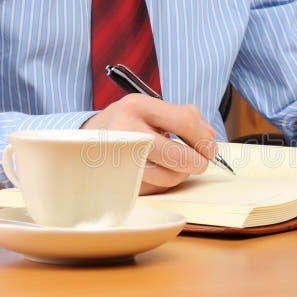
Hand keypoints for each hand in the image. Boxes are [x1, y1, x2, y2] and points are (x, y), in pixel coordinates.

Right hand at [81, 94, 217, 194]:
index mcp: (137, 107)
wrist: (86, 138)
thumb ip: (186, 117)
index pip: (184, 122)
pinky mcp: (117, 181)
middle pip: (178, 156)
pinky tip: (158, 171)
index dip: (204, 138)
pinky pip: (156, 189)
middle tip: (200, 161)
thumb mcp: (151, 108)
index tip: (210, 148)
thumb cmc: (127, 122)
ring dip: (181, 174)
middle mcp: (125, 131)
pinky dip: (164, 182)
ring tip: (176, 165)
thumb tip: (209, 138)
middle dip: (198, 162)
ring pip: (169, 178)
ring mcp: (118, 160)